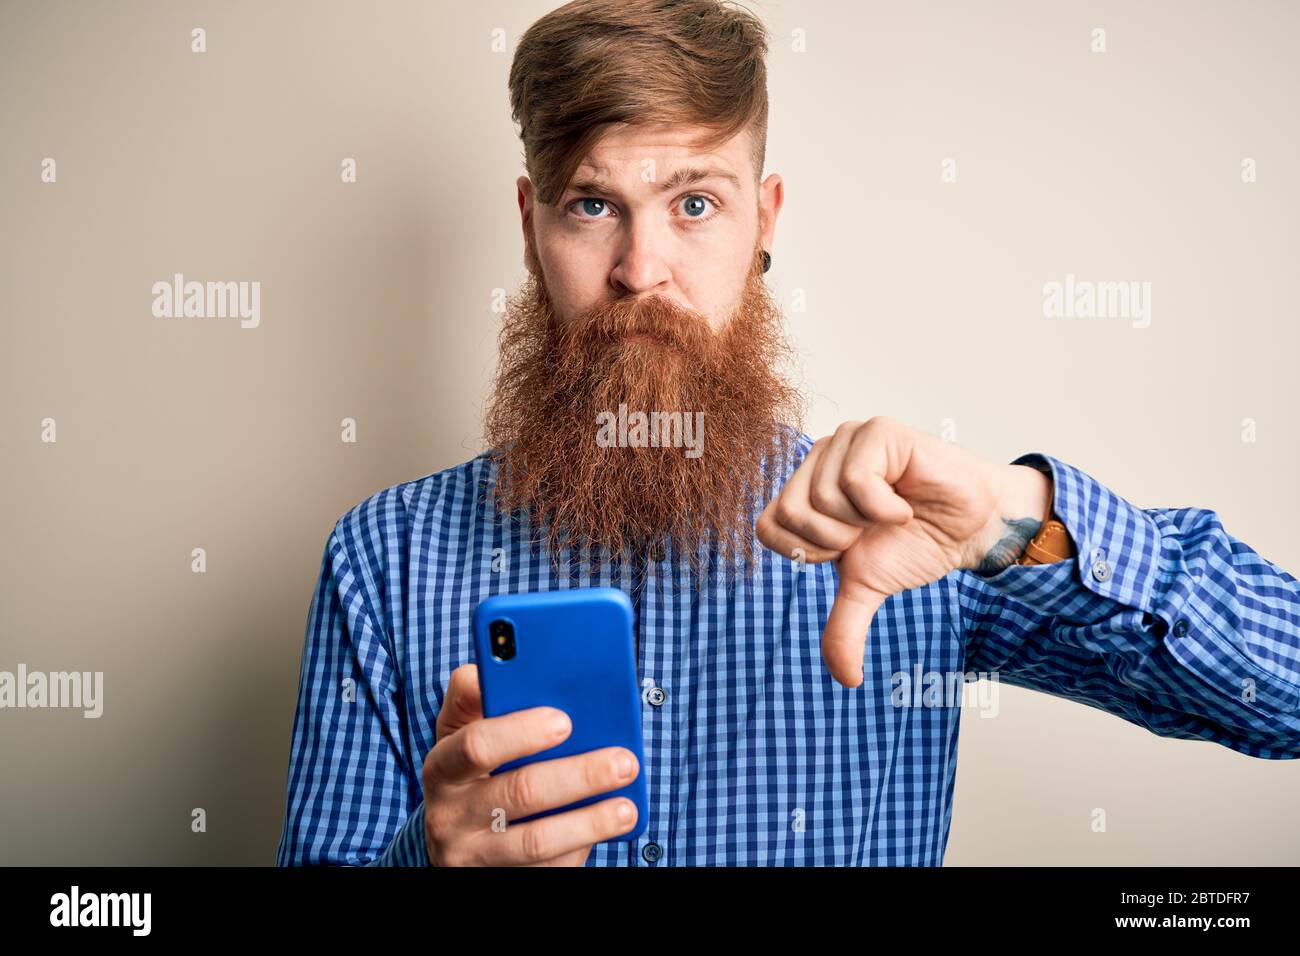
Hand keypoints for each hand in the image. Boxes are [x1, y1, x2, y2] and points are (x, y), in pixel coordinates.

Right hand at [420, 663, 640, 865]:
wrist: (454, 836)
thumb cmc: (471, 766)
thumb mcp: (462, 729)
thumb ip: (475, 693)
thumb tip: (491, 663)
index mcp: (442, 766)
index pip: (476, 745)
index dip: (521, 732)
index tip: (565, 720)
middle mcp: (449, 814)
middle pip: (519, 793)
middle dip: (578, 775)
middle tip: (624, 761)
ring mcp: (473, 856)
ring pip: (537, 842)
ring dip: (590, 822)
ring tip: (627, 806)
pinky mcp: (499, 881)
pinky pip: (546, 869)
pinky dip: (581, 848)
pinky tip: (606, 829)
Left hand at [756, 416, 1049, 687]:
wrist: (973, 528)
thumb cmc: (919, 542)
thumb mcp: (871, 586)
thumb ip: (844, 626)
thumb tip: (845, 678)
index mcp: (805, 488)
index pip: (769, 527)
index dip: (808, 552)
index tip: (848, 549)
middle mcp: (819, 458)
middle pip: (790, 513)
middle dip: (836, 540)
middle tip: (871, 532)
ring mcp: (847, 439)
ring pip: (822, 497)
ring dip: (864, 522)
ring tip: (893, 514)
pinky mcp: (879, 431)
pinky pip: (857, 479)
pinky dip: (884, 506)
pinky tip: (904, 503)